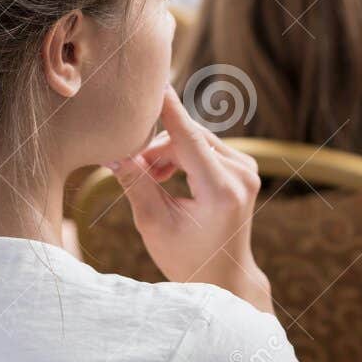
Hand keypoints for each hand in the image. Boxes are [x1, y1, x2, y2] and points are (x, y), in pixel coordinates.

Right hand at [112, 86, 271, 311]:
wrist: (224, 277)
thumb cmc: (186, 258)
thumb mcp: (154, 224)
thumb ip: (136, 183)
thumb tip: (113, 153)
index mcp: (221, 191)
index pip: (189, 139)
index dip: (169, 110)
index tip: (156, 84)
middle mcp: (241, 174)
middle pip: (189, 137)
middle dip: (157, 148)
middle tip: (132, 167)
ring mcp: (248, 169)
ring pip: (196, 139)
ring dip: (168, 152)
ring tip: (150, 178)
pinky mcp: (245, 167)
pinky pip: (206, 146)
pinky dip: (183, 155)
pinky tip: (166, 177)